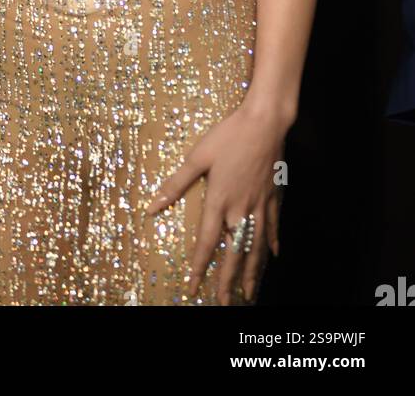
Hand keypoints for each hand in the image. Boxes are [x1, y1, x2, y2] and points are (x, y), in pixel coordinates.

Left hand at [145, 100, 284, 303]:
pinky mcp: (273, 197)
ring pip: (256, 247)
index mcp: (219, 200)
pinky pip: (273, 226)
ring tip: (250, 292)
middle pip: (234, 254)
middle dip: (227, 281)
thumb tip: (152, 205)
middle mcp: (240, 209)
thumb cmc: (228, 135)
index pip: (206, 243)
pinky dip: (272, 243)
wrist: (264, 124)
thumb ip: (175, 183)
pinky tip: (274, 255)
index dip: (198, 267)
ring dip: (252, 271)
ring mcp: (259, 205)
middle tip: (223, 302)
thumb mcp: (197, 156)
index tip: (191, 287)